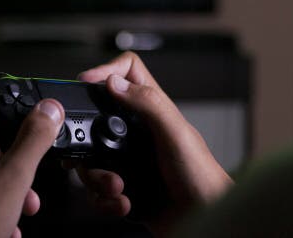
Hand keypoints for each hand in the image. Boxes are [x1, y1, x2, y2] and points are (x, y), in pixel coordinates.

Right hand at [75, 51, 232, 235]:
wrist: (205, 219)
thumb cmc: (203, 177)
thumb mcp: (176, 133)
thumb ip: (148, 103)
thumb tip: (114, 82)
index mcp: (152, 111)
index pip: (128, 73)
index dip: (107, 71)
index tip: (87, 82)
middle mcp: (138, 132)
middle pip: (95, 118)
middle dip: (89, 141)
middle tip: (92, 153)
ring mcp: (128, 160)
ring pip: (91, 158)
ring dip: (98, 178)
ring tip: (118, 187)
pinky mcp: (124, 186)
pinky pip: (98, 190)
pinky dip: (104, 200)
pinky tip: (123, 201)